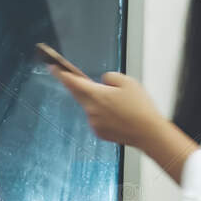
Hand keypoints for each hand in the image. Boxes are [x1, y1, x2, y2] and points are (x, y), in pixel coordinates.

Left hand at [49, 67, 198, 180]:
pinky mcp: (98, 132)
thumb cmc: (140, 107)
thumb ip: (110, 77)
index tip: (52, 68)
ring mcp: (93, 122)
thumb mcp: (128, 82)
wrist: (147, 132)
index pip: (73, 82)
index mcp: (96, 95)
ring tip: (119, 104)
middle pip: (78, 94)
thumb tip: (102, 81)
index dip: (61, 74)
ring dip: (98, 103)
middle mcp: (91, 109)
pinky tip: (119, 116)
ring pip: (91, 107)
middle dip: (78, 87)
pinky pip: (97, 119)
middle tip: (82, 81)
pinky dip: (104, 115)